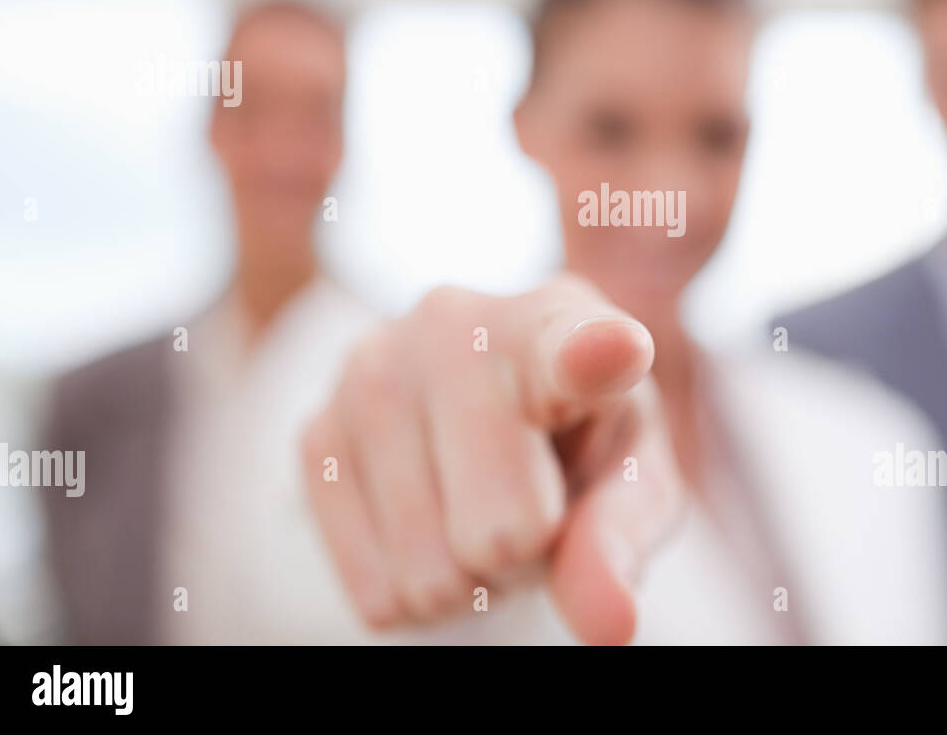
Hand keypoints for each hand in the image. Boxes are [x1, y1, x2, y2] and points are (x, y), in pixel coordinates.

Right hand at [301, 273, 683, 644]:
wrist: (489, 407)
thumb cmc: (580, 441)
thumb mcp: (631, 482)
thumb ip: (623, 538)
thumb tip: (609, 624)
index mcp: (560, 322)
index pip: (575, 346)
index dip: (597, 354)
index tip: (617, 349)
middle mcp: (454, 325)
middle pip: (500, 533)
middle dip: (521, 553)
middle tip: (530, 502)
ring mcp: (370, 372)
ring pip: (429, 576)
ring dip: (465, 576)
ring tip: (477, 503)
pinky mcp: (315, 431)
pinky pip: (376, 592)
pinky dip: (411, 590)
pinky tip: (429, 519)